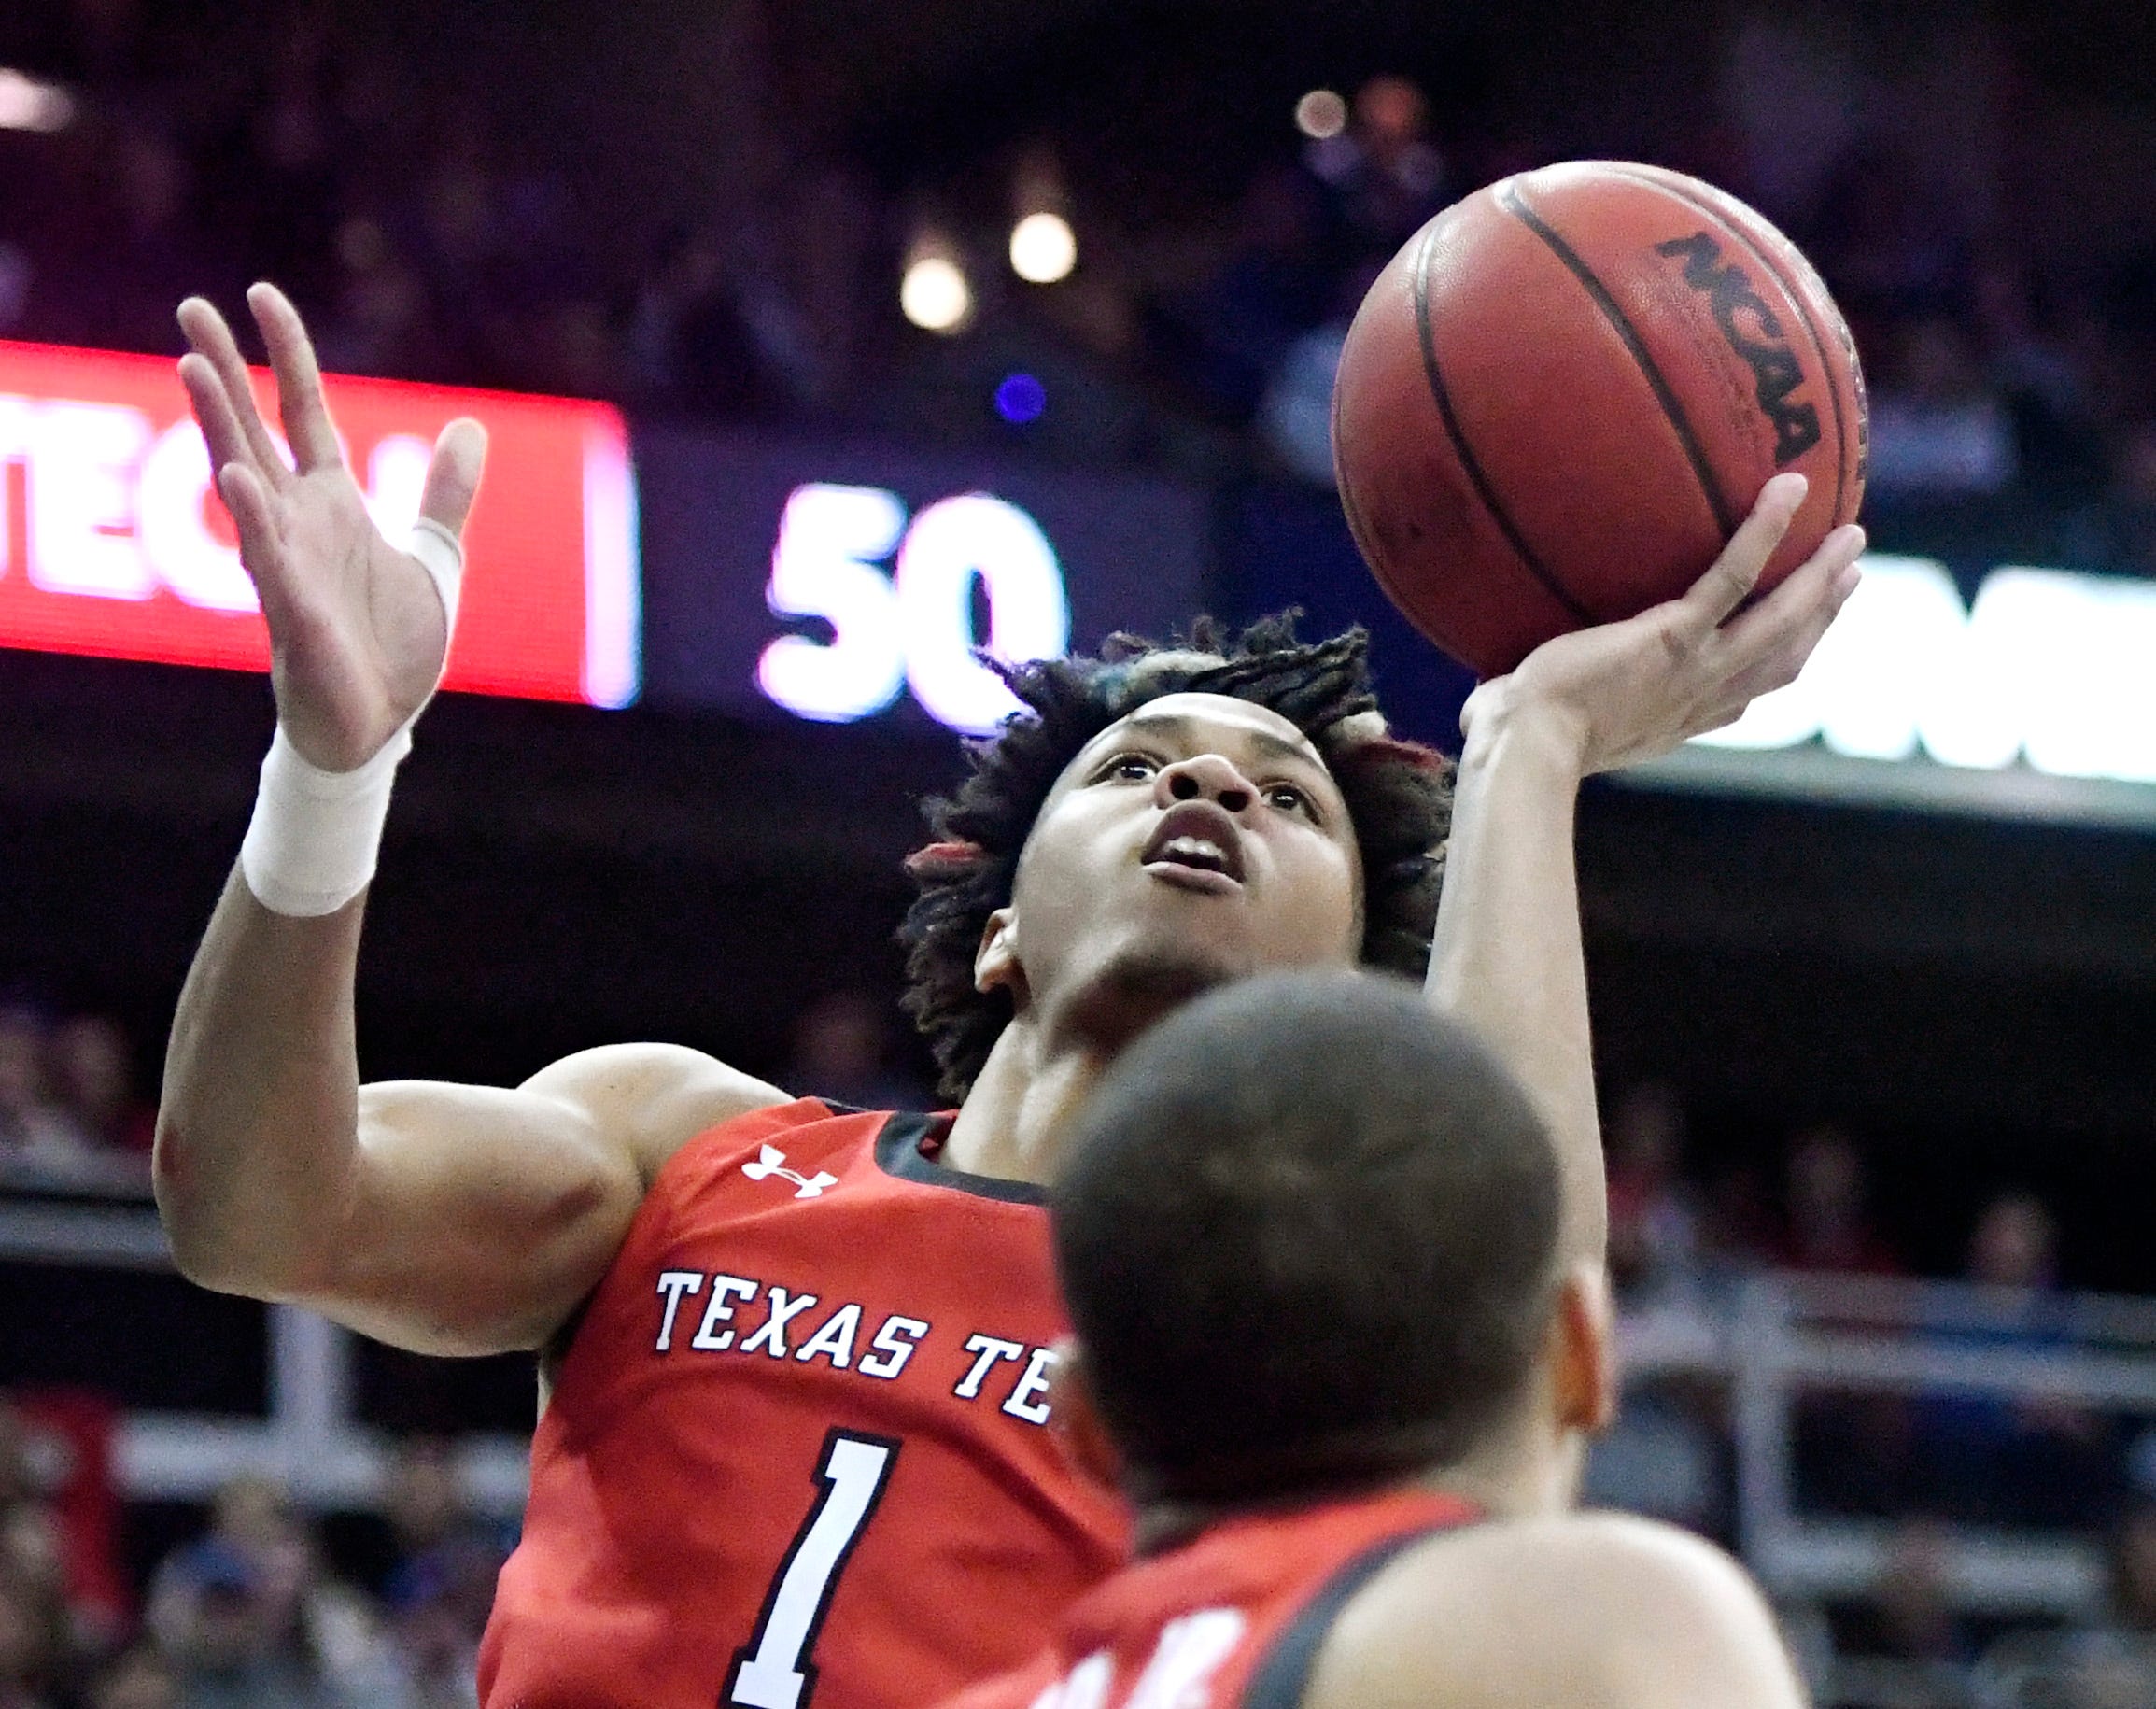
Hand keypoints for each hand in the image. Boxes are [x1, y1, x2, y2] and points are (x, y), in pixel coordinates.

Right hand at [176, 283, 487, 771]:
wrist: (381, 725)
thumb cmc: (390, 645)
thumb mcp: (434, 557)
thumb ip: (446, 495)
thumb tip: (470, 426)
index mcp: (333, 504)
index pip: (302, 411)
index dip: (287, 354)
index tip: (261, 293)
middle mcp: (299, 522)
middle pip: (252, 430)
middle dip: (224, 371)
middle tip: (191, 307)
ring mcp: (288, 562)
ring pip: (244, 481)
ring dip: (218, 425)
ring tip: (192, 366)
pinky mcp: (292, 611)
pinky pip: (266, 558)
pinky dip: (253, 519)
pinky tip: (234, 476)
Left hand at [1462, 472, 1865, 775]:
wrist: (1526, 751)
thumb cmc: (1513, 746)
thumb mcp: (1527, 724)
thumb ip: (1514, 705)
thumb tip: (1469, 707)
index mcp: (1673, 720)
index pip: (1739, 694)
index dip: (1774, 666)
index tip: (1795, 641)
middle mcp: (1697, 699)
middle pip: (1782, 658)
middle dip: (1819, 618)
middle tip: (1848, 576)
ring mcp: (1695, 668)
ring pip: (1780, 620)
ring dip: (1821, 579)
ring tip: (1852, 535)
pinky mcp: (1675, 637)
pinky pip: (1734, 576)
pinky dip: (1764, 530)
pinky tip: (1787, 487)